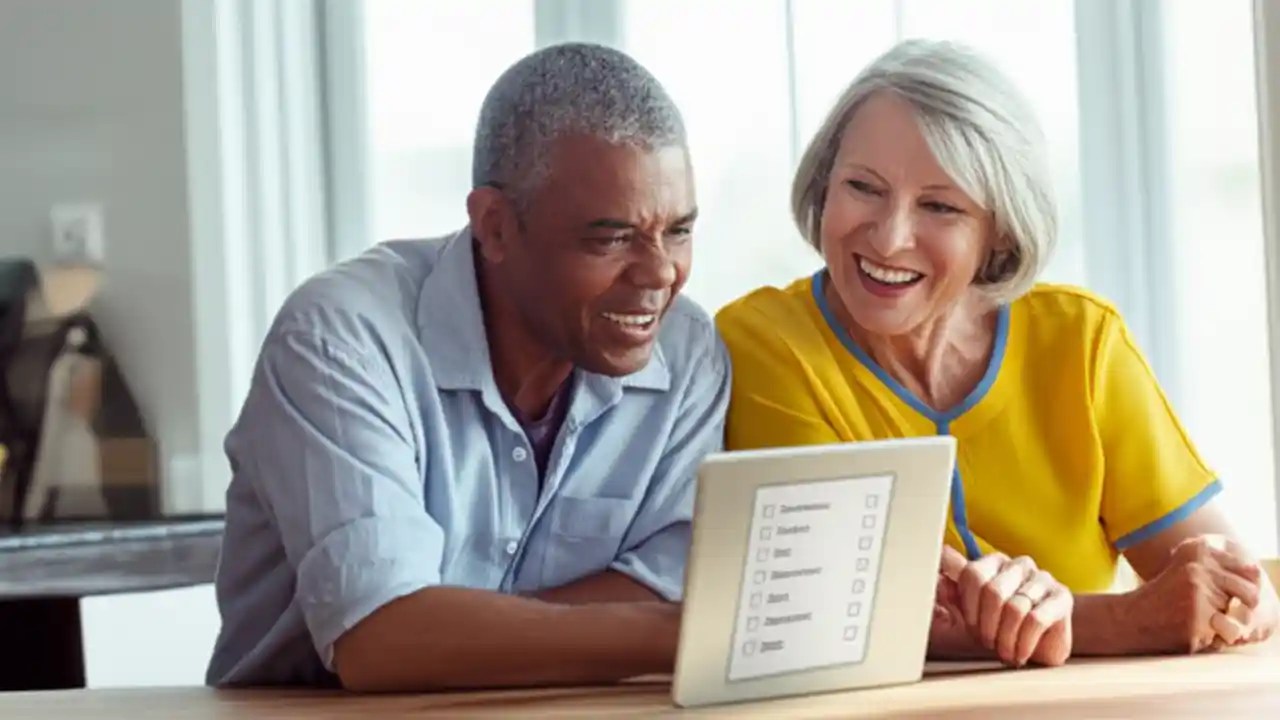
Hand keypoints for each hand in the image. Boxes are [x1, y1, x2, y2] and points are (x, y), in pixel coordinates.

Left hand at [936, 546, 1072, 666]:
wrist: (1038, 647)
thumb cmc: (999, 626)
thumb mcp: (968, 610)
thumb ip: (950, 591)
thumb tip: (937, 570)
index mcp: (993, 562)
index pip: (972, 574)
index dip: (968, 606)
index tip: (970, 626)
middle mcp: (1019, 565)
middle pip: (993, 591)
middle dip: (985, 624)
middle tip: (987, 642)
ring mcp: (1043, 579)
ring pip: (1014, 608)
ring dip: (1004, 638)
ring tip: (1004, 651)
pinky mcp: (1062, 597)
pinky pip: (1036, 620)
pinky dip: (1023, 643)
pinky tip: (1020, 653)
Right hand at [1122, 535, 1265, 652]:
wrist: (1129, 619)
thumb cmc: (1162, 596)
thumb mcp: (1186, 568)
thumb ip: (1218, 565)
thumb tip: (1257, 572)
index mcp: (1197, 551)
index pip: (1248, 571)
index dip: (1242, 587)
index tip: (1225, 592)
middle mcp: (1198, 569)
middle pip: (1248, 594)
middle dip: (1237, 606)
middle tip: (1209, 609)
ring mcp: (1198, 596)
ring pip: (1234, 615)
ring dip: (1219, 622)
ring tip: (1189, 617)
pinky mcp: (1197, 622)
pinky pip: (1222, 636)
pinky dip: (1209, 638)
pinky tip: (1184, 630)